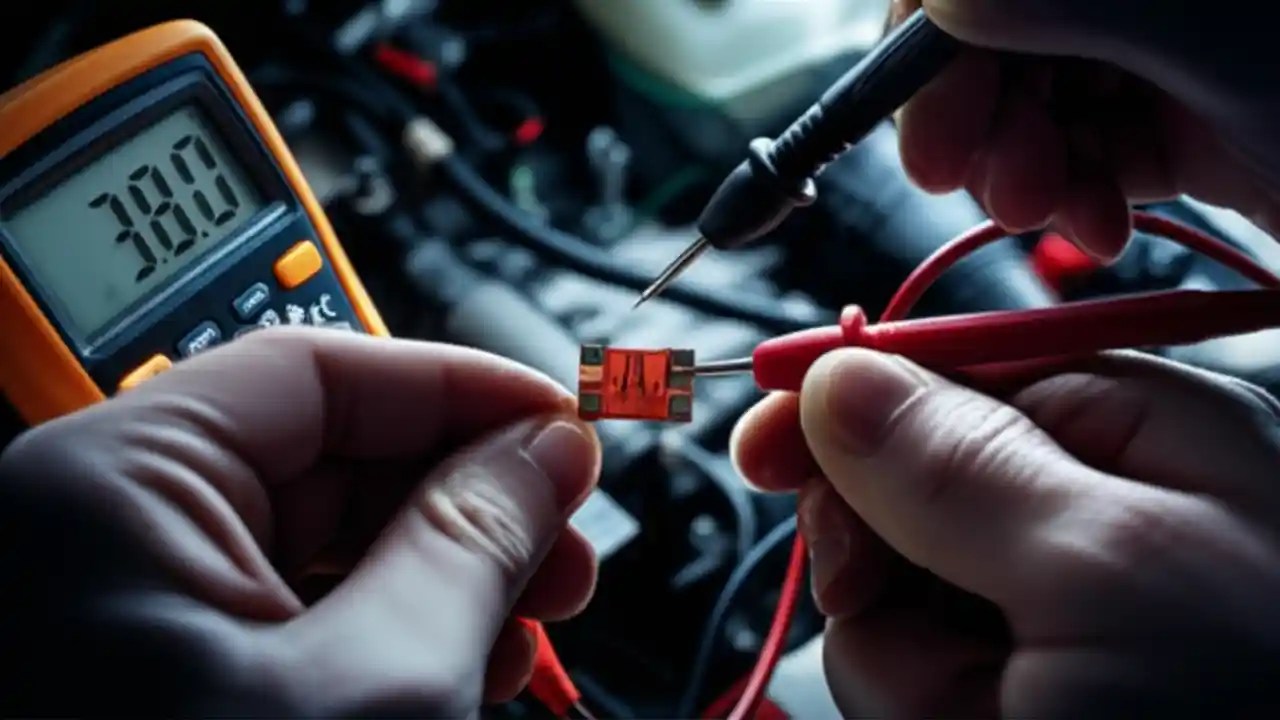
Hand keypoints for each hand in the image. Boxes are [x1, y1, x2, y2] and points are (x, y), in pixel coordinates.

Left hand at [0, 327, 600, 716]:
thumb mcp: (382, 688)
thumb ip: (475, 538)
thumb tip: (547, 448)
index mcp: (103, 492)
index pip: (319, 370)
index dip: (463, 388)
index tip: (564, 423)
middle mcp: (89, 535)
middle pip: (322, 453)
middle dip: (463, 492)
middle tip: (563, 533)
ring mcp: (115, 609)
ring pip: (313, 536)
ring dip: (438, 567)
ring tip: (526, 621)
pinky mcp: (150, 674)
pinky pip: (286, 610)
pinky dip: (387, 625)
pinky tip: (457, 660)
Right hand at [732, 348, 1279, 716]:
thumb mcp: (1105, 572)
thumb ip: (962, 463)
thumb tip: (839, 378)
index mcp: (1150, 439)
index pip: (957, 375)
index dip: (850, 404)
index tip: (766, 447)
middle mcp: (1097, 518)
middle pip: (904, 492)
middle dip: (885, 565)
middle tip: (879, 604)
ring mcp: (1054, 616)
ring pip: (895, 602)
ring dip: (919, 670)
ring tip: (1000, 712)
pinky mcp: (1020, 691)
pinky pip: (912, 678)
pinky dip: (931, 712)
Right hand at [893, 0, 1279, 257]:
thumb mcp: (1209, 35)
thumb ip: (1059, 3)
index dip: (932, 44)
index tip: (935, 132)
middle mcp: (1136, 4)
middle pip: (992, 43)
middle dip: (981, 123)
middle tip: (989, 189)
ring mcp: (1156, 53)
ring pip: (1031, 107)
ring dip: (1022, 175)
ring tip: (1051, 213)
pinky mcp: (1178, 117)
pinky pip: (1085, 153)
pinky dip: (1074, 199)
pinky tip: (1101, 228)